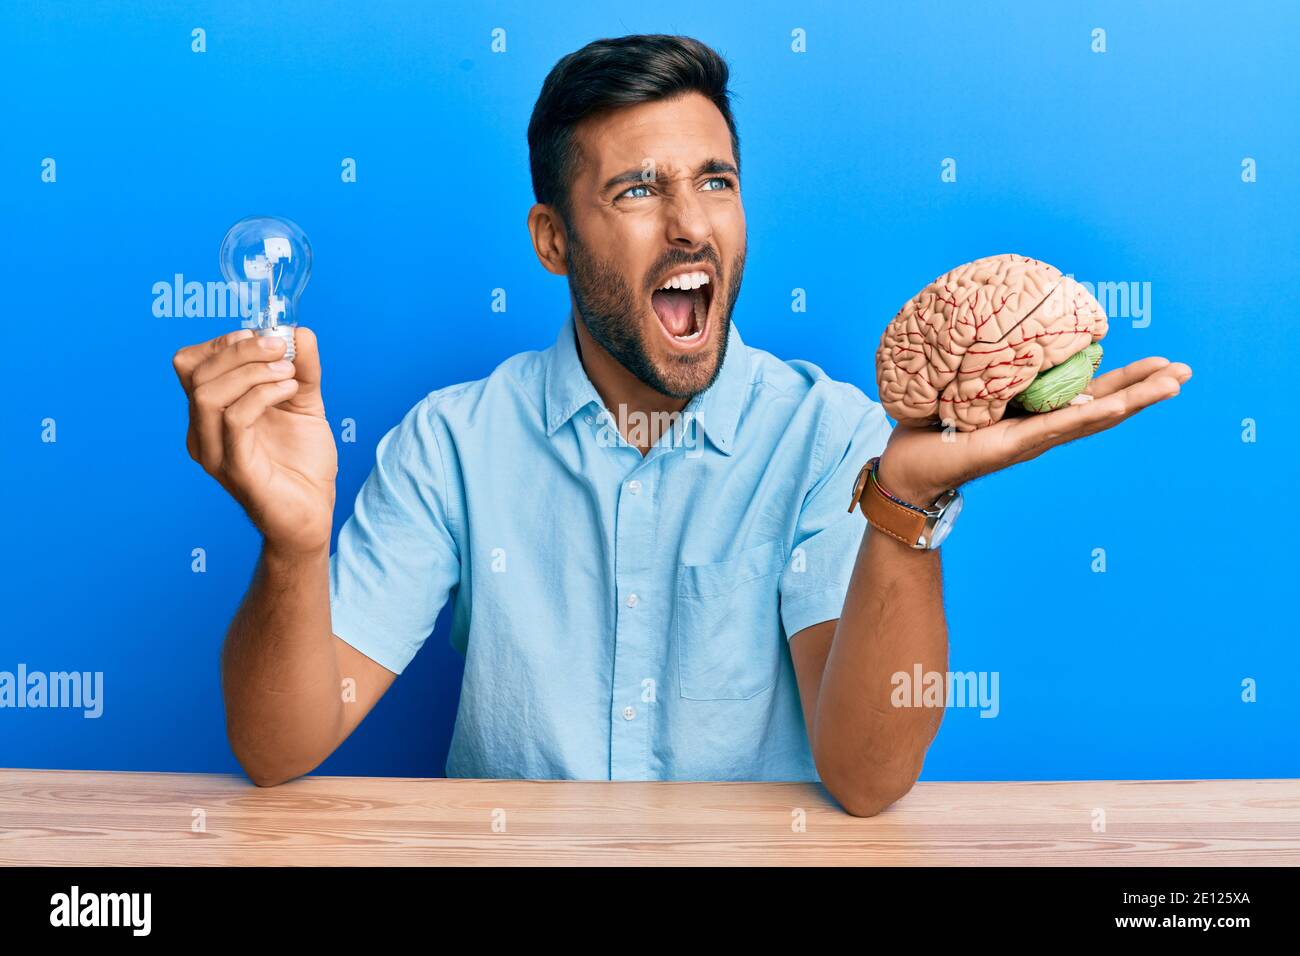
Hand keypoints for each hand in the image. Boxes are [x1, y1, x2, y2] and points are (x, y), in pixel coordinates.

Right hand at [172, 328, 337, 554]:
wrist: (312, 515)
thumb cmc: (302, 463)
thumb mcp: (304, 403)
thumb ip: (302, 368)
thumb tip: (300, 332)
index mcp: (209, 412)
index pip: (192, 363)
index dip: (226, 342)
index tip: (267, 336)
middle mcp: (202, 431)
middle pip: (195, 371)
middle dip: (241, 349)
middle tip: (281, 347)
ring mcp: (214, 451)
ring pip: (208, 393)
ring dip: (252, 370)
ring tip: (288, 371)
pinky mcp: (235, 468)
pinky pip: (235, 419)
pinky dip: (263, 394)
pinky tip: (290, 390)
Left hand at [876, 357, 1192, 504]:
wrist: (905, 468)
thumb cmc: (933, 428)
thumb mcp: (969, 390)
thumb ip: (991, 368)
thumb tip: (999, 327)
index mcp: (1036, 415)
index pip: (1090, 394)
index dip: (1126, 380)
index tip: (1161, 363)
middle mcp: (1042, 430)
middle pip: (1103, 407)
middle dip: (1145, 390)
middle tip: (1185, 371)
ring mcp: (1031, 440)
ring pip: (1091, 418)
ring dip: (1133, 402)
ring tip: (1171, 386)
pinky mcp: (1012, 446)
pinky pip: (1055, 427)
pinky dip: (1088, 416)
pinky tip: (1116, 407)